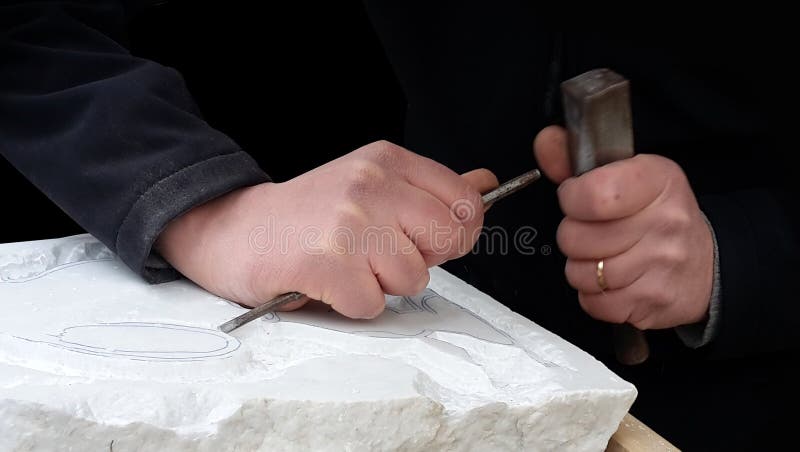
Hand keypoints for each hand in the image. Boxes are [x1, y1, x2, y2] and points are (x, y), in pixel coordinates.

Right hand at [156, 140, 497, 318]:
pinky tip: (327, 282)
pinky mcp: (326, 262)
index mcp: (387, 161)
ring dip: (382, 285)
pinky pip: (373, 304)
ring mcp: (348, 222)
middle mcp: (371, 184)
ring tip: (346, 265)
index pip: (465, 202)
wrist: (235, 229)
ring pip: (414, 278)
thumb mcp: (371, 185)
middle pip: (450, 239)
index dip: (452, 232)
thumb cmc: (307, 215)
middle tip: (379, 254)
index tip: (420, 237)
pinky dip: (352, 304)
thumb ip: (430, 189)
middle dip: (422, 258)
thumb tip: (485, 184)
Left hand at [534, 126, 713, 328]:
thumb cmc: (658, 215)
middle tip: (595, 232)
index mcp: (657, 180)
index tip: (578, 199)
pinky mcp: (654, 302)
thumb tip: (546, 142)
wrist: (708, 263)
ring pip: (581, 274)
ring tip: (604, 257)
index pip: (592, 195)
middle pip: (575, 238)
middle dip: (574, 237)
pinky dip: (595, 296)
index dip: (571, 199)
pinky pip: (594, 304)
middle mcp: (665, 221)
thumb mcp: (626, 174)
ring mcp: (661, 265)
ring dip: (582, 269)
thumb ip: (577, 160)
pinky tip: (614, 281)